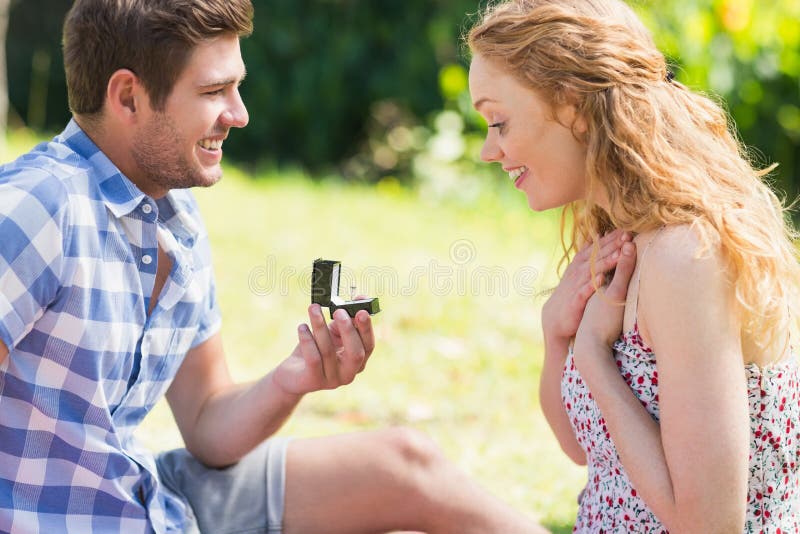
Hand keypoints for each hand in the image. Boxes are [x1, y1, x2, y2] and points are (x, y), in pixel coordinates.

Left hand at [273, 304, 374, 395]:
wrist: (293, 373)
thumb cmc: (316, 348)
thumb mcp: (333, 333)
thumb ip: (346, 318)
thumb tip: (360, 298)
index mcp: (358, 361)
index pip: (369, 346)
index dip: (366, 329)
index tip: (361, 311)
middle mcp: (349, 373)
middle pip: (356, 354)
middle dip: (348, 330)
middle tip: (339, 311)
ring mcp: (332, 380)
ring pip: (328, 351)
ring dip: (320, 326)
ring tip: (313, 309)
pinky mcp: (314, 381)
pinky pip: (313, 358)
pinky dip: (308, 340)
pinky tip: (302, 327)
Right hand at [541, 230, 631, 348]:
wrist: (554, 318)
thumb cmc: (570, 293)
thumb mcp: (577, 270)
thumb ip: (588, 254)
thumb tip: (596, 236)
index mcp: (580, 263)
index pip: (597, 247)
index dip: (611, 238)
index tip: (627, 229)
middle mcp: (577, 271)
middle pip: (596, 255)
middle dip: (612, 245)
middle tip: (627, 235)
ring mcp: (576, 285)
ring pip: (592, 271)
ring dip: (605, 262)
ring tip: (619, 254)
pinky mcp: (576, 300)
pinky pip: (584, 290)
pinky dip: (593, 284)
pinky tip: (602, 278)